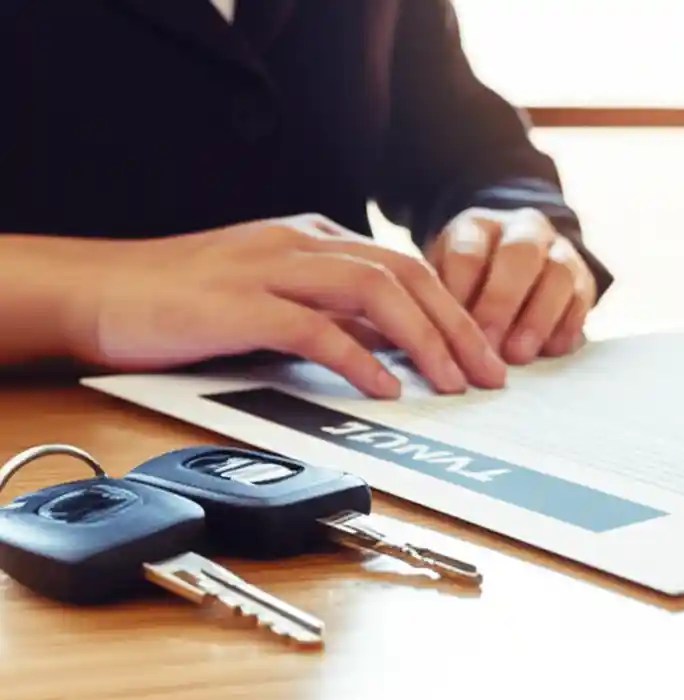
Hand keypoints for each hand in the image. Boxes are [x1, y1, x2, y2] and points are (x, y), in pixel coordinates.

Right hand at [66, 214, 506, 397]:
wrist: (103, 291)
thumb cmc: (189, 302)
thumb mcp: (278, 300)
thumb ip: (334, 316)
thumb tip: (394, 347)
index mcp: (316, 239)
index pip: (405, 267)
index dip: (454, 310)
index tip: (485, 354)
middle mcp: (302, 243)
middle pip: (404, 274)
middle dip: (457, 326)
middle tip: (491, 375)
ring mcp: (271, 268)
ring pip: (373, 290)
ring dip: (423, 339)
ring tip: (453, 383)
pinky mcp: (239, 303)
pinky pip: (314, 326)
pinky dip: (358, 357)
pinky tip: (386, 388)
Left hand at [426, 208, 596, 363]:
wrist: (514, 266)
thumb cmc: (467, 283)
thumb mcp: (442, 279)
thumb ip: (439, 302)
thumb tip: (432, 344)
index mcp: (478, 226)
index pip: (468, 253)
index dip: (462, 294)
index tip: (452, 332)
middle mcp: (523, 229)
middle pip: (519, 256)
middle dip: (502, 304)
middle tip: (489, 346)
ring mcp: (559, 249)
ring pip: (558, 274)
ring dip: (538, 318)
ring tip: (519, 356)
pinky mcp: (583, 276)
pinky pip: (583, 296)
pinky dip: (568, 324)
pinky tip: (551, 350)